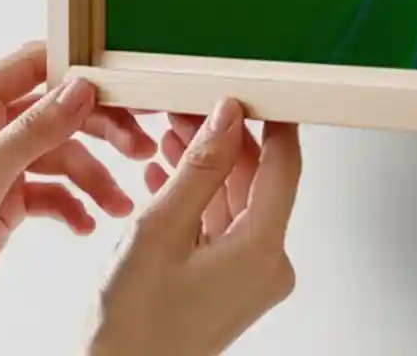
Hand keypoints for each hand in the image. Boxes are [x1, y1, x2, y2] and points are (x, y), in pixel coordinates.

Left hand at [0, 42, 155, 324]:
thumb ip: (35, 129)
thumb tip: (80, 89)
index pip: (34, 66)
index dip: (79, 73)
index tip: (123, 87)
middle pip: (57, 113)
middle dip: (100, 130)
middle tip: (139, 147)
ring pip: (61, 156)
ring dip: (93, 177)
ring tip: (118, 203)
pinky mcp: (6, 199)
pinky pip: (52, 191)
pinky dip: (73, 205)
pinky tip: (86, 223)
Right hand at [86, 100, 301, 355]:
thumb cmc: (134, 325)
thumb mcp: (161, 228)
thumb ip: (199, 166)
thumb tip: (226, 117)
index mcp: (262, 250)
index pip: (283, 166)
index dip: (270, 122)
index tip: (253, 91)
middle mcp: (266, 265)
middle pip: (255, 182)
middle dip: (221, 141)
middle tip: (186, 109)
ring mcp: (248, 277)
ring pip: (233, 201)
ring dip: (203, 167)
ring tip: (168, 136)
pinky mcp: (228, 283)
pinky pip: (220, 227)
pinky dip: (196, 199)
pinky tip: (165, 176)